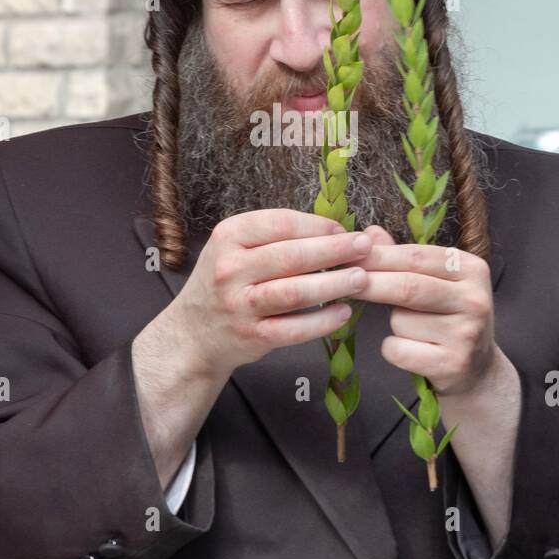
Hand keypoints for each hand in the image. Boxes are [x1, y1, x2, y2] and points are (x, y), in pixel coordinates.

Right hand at [165, 209, 372, 379]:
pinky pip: (294, 329)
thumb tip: (334, 230)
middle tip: (366, 247)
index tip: (343, 228)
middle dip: (334, 250)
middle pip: (291, 256)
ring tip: (361, 278)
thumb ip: (275, 237)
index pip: (280, 223)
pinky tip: (343, 313)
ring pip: (294, 292)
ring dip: (333, 284)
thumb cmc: (225, 283)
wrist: (193, 333)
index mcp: (228, 236)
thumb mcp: (236, 248)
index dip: (317, 225)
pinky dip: (322, 321)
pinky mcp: (251, 336)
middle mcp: (230, 269)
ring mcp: (240, 305)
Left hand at [352, 225, 496, 396]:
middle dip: (370, 283)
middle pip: (408, 286)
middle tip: (342, 281)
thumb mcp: (437, 282)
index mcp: (472, 269)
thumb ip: (405, 259)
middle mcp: (474, 299)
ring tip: (414, 329)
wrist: (477, 369)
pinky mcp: (452, 364)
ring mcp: (466, 334)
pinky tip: (411, 350)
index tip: (349, 255)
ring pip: (401, 321)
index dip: (379, 256)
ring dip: (393, 323)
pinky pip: (399, 350)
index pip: (416, 256)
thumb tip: (370, 233)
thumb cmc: (450, 317)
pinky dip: (392, 349)